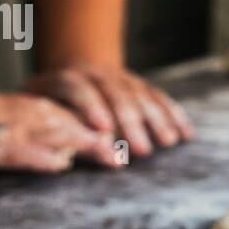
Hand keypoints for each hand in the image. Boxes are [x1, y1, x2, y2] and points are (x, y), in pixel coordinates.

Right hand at [0, 90, 114, 186]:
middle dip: (91, 130)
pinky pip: (0, 146)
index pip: (41, 110)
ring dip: (76, 140)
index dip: (80, 123)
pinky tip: (59, 162)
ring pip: (34, 125)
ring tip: (109, 154)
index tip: (110, 137)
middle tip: (126, 147)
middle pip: (49, 114)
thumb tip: (31, 154)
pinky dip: (34, 153)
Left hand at [25, 63, 193, 158]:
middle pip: (114, 92)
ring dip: (156, 118)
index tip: (104, 130)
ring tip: (168, 142)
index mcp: (62, 79)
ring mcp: (118, 76)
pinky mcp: (137, 84)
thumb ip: (59, 132)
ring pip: (140, 93)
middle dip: (131, 121)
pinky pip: (158, 97)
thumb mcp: (43, 117)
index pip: (76, 87)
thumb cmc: (49, 111)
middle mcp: (93, 73)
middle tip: (142, 150)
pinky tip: (186, 133)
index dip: (90, 106)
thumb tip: (76, 155)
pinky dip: (173, 114)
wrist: (69, 77)